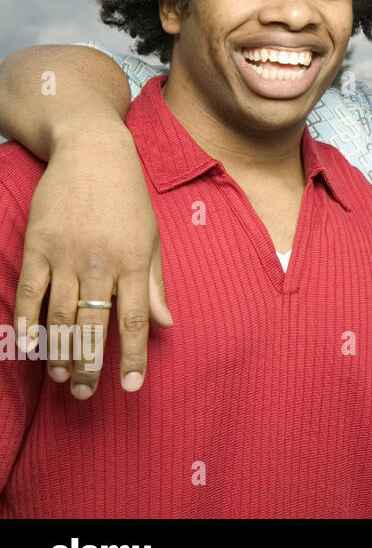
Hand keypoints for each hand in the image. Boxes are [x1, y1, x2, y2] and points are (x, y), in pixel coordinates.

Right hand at [15, 122, 169, 396]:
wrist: (93, 153)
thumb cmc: (128, 199)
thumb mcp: (152, 237)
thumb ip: (155, 283)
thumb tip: (166, 324)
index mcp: (135, 261)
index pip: (135, 321)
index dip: (133, 357)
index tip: (130, 387)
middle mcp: (101, 262)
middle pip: (94, 325)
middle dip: (90, 365)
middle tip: (86, 394)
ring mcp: (66, 254)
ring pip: (61, 315)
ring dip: (60, 351)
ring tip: (62, 378)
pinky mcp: (38, 246)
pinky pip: (31, 293)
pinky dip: (28, 323)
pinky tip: (29, 348)